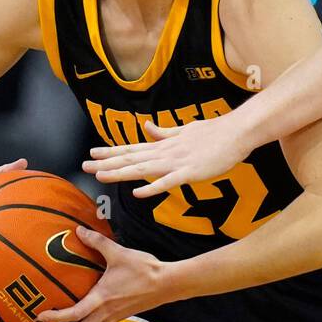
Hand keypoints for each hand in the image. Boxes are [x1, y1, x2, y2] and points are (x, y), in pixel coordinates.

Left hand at [36, 227, 168, 321]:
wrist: (166, 283)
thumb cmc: (144, 269)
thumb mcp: (119, 252)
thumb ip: (97, 241)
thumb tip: (79, 230)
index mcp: (102, 298)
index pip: (75, 313)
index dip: (57, 316)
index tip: (41, 316)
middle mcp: (105, 312)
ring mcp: (113, 318)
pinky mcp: (119, 318)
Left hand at [83, 116, 251, 194]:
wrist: (236, 132)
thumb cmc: (214, 132)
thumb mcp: (185, 130)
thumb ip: (165, 133)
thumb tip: (147, 128)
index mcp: (164, 145)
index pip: (132, 149)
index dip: (111, 152)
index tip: (92, 153)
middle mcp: (165, 153)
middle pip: (131, 159)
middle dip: (107, 163)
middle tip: (85, 166)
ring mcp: (177, 162)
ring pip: (143, 169)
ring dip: (121, 173)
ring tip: (101, 176)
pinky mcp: (190, 172)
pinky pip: (169, 181)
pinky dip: (153, 187)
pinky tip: (138, 193)